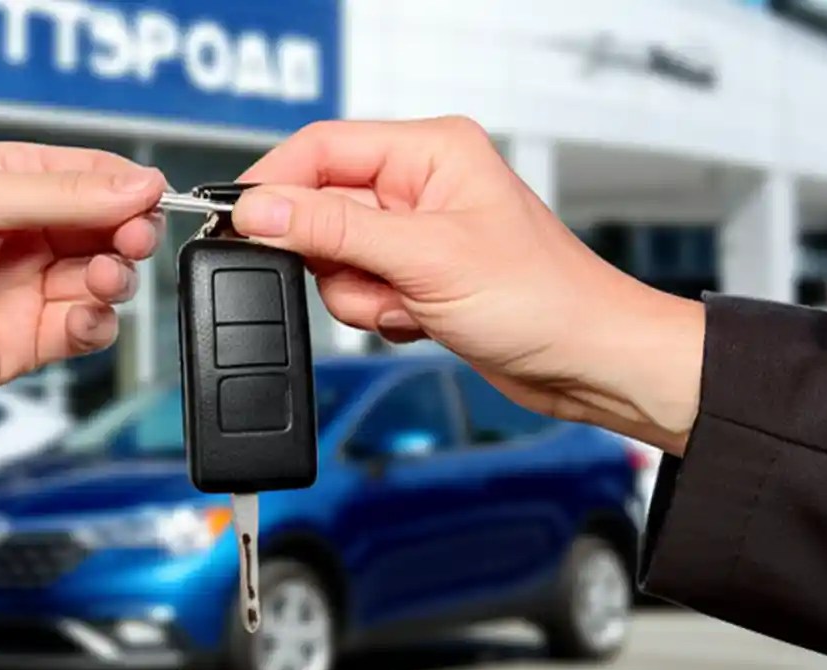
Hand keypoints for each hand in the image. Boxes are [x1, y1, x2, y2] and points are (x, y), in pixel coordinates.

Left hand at [0, 143, 164, 425]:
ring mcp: (36, 287)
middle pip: (113, 228)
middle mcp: (33, 234)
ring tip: (97, 279)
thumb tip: (141, 183)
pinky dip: (98, 323)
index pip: (98, 175)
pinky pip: (90, 328)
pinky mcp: (34, 338)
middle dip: (131, 234)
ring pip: (109, 279)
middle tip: (130, 241)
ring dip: (116, 278)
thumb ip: (65, 193)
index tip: (150, 198)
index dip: (130, 187)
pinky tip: (79, 316)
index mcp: (18, 182)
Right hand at [232, 117, 703, 453]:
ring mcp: (414, 233)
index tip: (239, 222)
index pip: (322, 148)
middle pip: (321, 209)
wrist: (588, 363)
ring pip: (334, 258)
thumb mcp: (426, 259)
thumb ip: (334, 231)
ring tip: (412, 305)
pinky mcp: (414, 276)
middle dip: (337, 259)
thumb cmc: (546, 299)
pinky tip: (422, 319)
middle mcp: (419, 184)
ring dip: (362, 295)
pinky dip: (379, 314)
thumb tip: (261, 210)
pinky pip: (358, 291)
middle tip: (373, 281)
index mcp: (430, 151)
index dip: (274, 184)